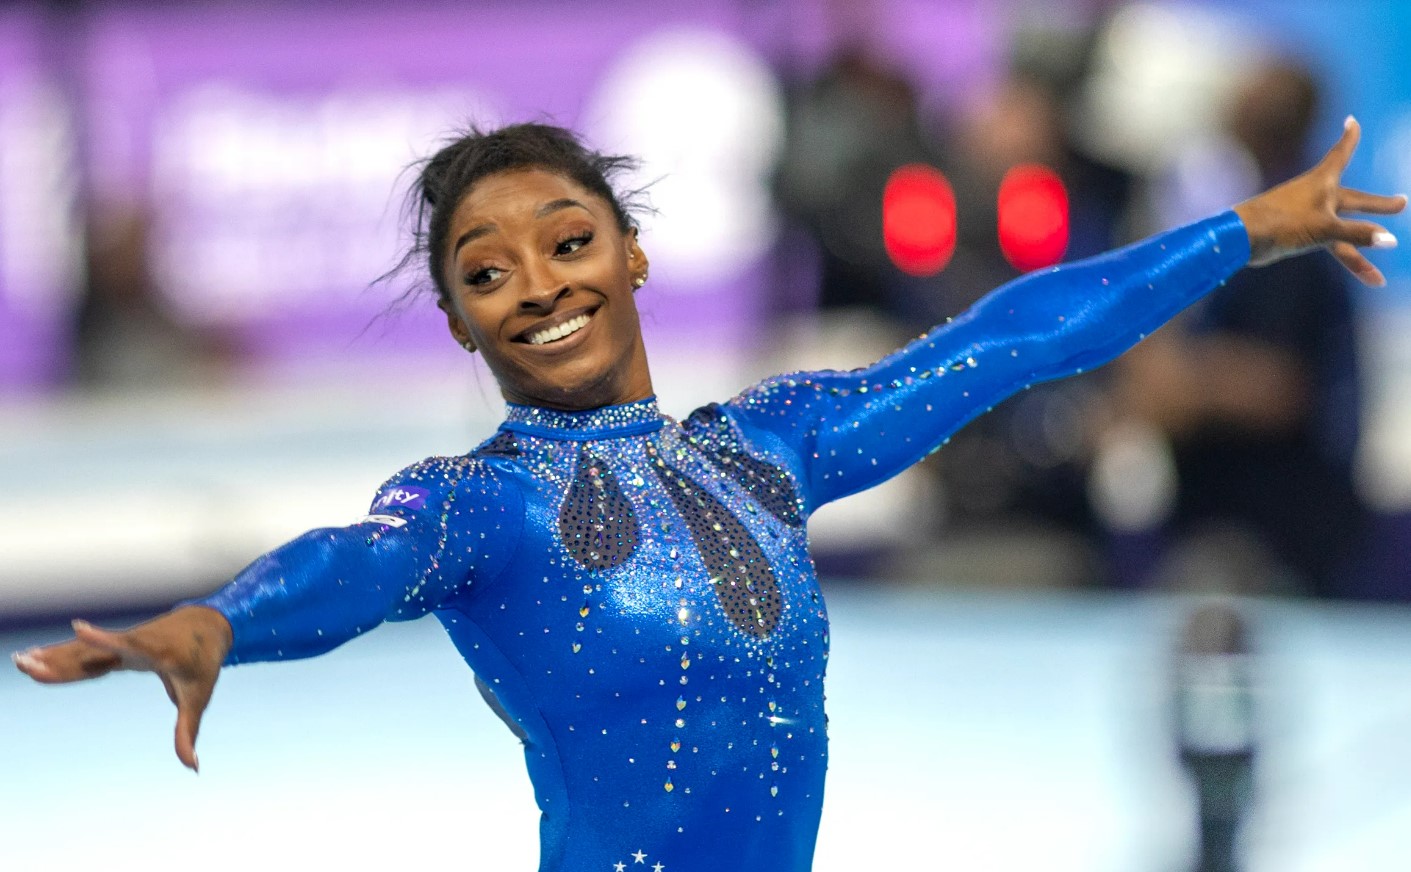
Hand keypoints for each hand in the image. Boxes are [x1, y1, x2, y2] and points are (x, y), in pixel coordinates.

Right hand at [12, 606, 231, 770]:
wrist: (208, 625)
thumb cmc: (204, 664)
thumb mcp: (199, 698)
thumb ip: (188, 732)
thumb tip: (193, 767)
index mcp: (158, 653)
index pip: (129, 647)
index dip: (105, 640)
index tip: (79, 628)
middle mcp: (136, 643)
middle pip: (95, 651)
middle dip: (60, 658)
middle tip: (25, 662)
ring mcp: (124, 641)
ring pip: (85, 649)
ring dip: (53, 655)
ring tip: (20, 660)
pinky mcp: (117, 642)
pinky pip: (86, 649)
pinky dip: (61, 652)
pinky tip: (34, 655)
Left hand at [1233, 116, 1405, 285]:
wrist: (1241, 240)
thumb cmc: (1281, 224)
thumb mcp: (1324, 228)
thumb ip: (1357, 234)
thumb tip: (1390, 240)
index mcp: (1321, 183)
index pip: (1340, 153)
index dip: (1349, 138)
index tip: (1351, 120)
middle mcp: (1317, 196)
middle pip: (1355, 200)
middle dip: (1376, 204)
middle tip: (1402, 202)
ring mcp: (1308, 216)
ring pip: (1345, 230)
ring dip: (1365, 244)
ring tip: (1388, 259)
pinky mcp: (1300, 234)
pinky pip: (1332, 247)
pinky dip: (1350, 259)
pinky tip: (1369, 276)